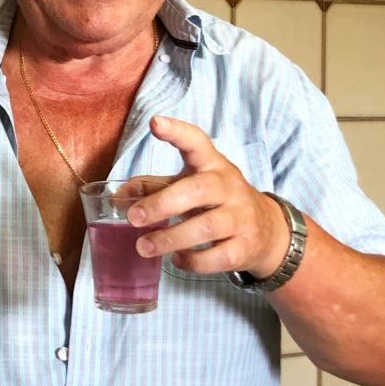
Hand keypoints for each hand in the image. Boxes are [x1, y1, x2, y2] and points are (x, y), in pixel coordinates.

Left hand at [127, 115, 290, 278]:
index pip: (197, 142)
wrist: (267, 230)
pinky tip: (177, 259)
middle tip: (133, 218)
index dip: (177, 132)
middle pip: (199, 189)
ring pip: (207, 226)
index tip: (155, 123)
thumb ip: (155, 187)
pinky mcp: (245, 247)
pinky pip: (218, 257)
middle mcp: (229, 187)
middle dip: (162, 204)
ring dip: (171, 238)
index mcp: (212, 165)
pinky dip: (193, 261)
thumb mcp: (190, 186)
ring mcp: (240, 217)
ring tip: (144, 247)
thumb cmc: (218, 202)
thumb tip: (117, 196)